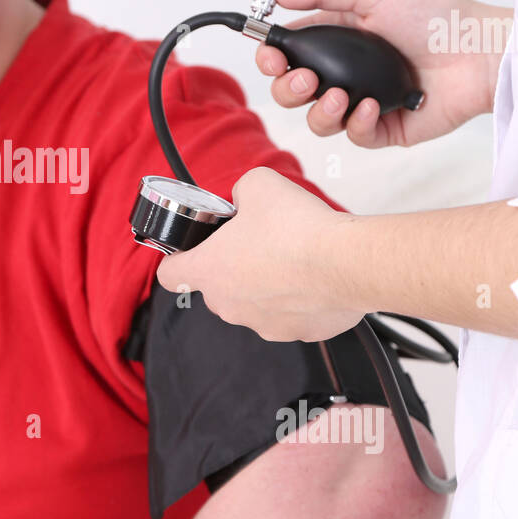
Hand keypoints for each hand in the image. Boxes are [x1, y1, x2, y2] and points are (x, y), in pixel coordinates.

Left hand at [154, 167, 365, 342]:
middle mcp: (230, 305)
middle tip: (256, 244)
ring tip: (291, 258)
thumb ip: (240, 193)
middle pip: (217, 288)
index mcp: (210, 271)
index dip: (177, 259)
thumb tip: (244, 200)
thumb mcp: (257, 185)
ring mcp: (263, 324)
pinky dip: (298, 300)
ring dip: (265, 285)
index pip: (170, 274)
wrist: (347, 262)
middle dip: (231, 267)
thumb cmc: (299, 229)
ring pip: (254, 303)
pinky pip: (290, 315)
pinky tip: (313, 277)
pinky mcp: (298, 333)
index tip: (189, 252)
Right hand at [255, 0, 510, 147]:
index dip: (270, 59)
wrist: (480, 52)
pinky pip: (353, 137)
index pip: (287, 54)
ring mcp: (362, 103)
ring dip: (318, 110)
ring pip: (316, 121)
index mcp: (336, 38)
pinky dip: (357, 123)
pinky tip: (374, 105)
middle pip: (292, 92)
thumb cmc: (435, 15)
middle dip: (288, 89)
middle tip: (307, 79)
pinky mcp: (383, 130)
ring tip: (340, 95)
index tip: (270, 57)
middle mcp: (345, 72)